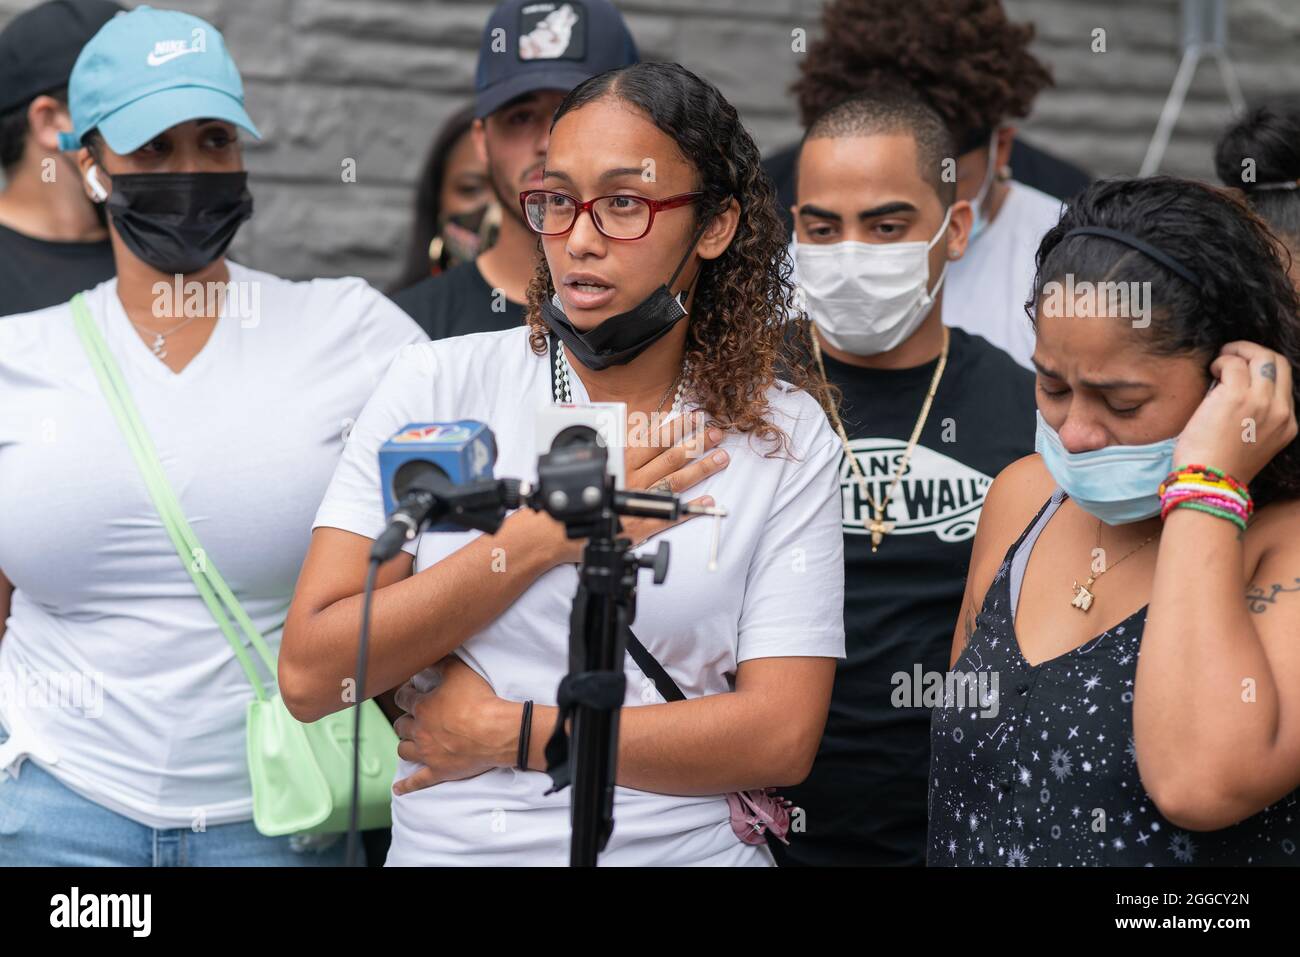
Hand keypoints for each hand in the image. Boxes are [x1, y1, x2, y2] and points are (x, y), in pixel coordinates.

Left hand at [391, 657, 516, 794]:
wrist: (496, 731)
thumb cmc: (479, 700)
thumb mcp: (459, 671)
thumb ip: (441, 662)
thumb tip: (429, 657)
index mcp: (423, 707)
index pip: (403, 698)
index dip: (405, 694)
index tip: (411, 692)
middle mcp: (420, 730)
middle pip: (401, 726)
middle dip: (406, 720)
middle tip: (414, 718)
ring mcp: (428, 753)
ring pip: (404, 750)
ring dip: (405, 744)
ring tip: (411, 742)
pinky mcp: (438, 771)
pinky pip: (416, 781)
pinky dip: (406, 785)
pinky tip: (398, 788)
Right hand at [508, 411, 731, 565]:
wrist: (553, 530)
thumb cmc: (568, 496)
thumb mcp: (589, 462)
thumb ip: (611, 446)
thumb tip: (629, 428)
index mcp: (620, 460)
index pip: (654, 438)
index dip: (677, 426)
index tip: (695, 415)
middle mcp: (632, 478)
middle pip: (670, 456)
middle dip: (696, 442)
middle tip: (718, 432)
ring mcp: (638, 501)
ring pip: (675, 480)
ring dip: (701, 468)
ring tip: (722, 457)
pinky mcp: (641, 526)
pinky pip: (671, 515)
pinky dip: (692, 508)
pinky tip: (709, 500)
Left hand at [1172, 341, 1296, 484]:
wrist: (1209, 483)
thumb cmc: (1219, 466)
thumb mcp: (1252, 443)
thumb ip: (1256, 419)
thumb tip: (1234, 389)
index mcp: (1288, 425)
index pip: (1284, 383)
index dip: (1263, 369)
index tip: (1243, 369)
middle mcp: (1281, 411)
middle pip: (1279, 363)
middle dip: (1255, 352)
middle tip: (1231, 354)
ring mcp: (1262, 402)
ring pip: (1261, 357)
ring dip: (1237, 352)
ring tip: (1219, 360)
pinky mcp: (1237, 397)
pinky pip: (1233, 363)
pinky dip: (1221, 361)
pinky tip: (1211, 371)